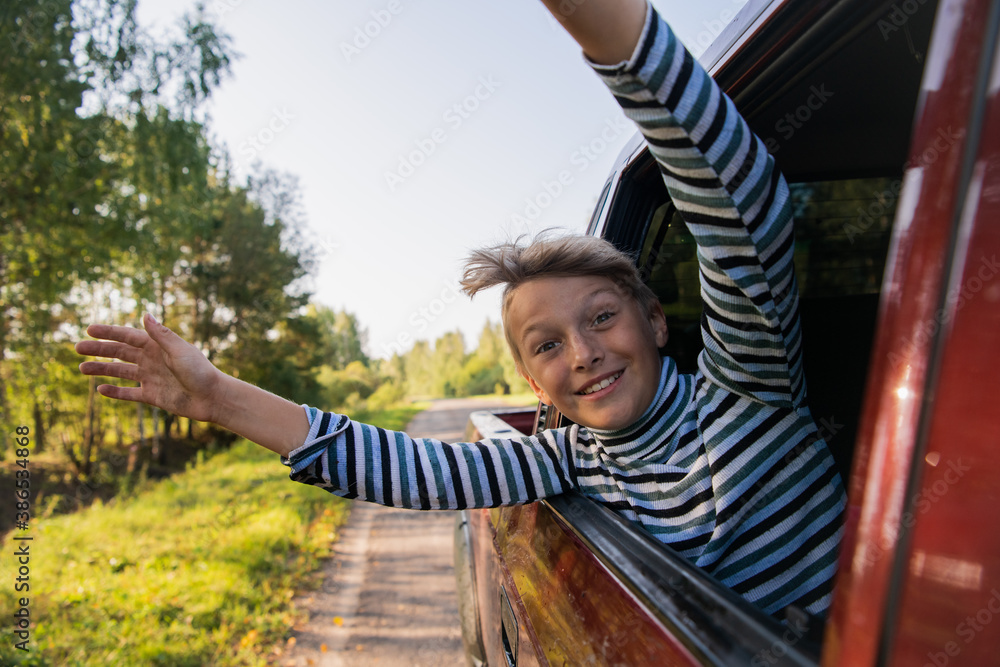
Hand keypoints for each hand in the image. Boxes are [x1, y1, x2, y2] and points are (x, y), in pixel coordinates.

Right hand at [76, 313, 221, 423]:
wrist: (212, 398)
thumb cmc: (200, 371)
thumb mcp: (180, 350)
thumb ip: (161, 335)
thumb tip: (145, 314)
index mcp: (158, 347)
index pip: (128, 337)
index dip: (109, 333)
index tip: (89, 330)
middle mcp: (152, 361)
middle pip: (120, 353)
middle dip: (99, 350)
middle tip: (77, 348)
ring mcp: (151, 378)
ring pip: (121, 372)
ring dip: (101, 370)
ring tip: (82, 368)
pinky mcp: (153, 396)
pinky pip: (130, 393)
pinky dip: (116, 392)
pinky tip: (100, 390)